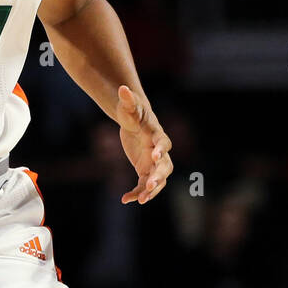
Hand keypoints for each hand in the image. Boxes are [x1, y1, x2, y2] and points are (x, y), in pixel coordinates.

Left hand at [116, 85, 172, 204]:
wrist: (134, 122)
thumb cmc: (133, 113)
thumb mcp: (128, 108)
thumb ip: (128, 100)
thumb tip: (122, 88)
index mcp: (157, 134)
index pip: (163, 142)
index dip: (161, 149)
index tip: (156, 156)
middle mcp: (159, 151)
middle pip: (165, 166)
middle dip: (159, 176)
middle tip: (149, 184)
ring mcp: (154, 163)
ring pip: (158, 180)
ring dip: (152, 190)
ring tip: (141, 200)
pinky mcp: (145, 171)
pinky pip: (144, 186)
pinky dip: (137, 193)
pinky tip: (125, 199)